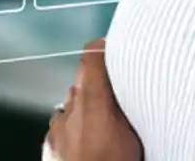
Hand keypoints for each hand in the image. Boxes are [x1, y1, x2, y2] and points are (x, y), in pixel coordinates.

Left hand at [44, 39, 141, 160]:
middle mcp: (72, 110)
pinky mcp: (49, 145)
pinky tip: (85, 139)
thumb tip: (144, 92)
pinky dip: (72, 126)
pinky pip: (61, 123)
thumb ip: (132, 110)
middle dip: (99, 81)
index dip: (105, 50)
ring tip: (103, 120)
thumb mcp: (136, 138)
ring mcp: (58, 127)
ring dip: (85, 105)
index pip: (92, 57)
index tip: (118, 51)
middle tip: (119, 92)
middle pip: (83, 79)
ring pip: (72, 102)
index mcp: (96, 105)